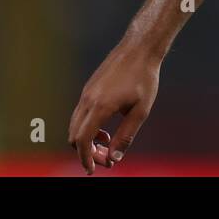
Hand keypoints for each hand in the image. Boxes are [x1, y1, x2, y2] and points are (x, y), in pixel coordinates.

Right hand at [68, 41, 160, 174]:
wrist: (139, 49)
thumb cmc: (144, 78)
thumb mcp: (140, 110)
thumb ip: (126, 135)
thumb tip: (115, 157)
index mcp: (99, 106)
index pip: (82, 140)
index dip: (86, 158)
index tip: (93, 169)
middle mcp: (87, 100)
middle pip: (74, 135)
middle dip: (87, 152)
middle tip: (106, 158)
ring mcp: (86, 93)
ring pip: (75, 125)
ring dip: (87, 139)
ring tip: (108, 142)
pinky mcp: (89, 88)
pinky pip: (80, 114)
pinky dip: (88, 127)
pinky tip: (106, 128)